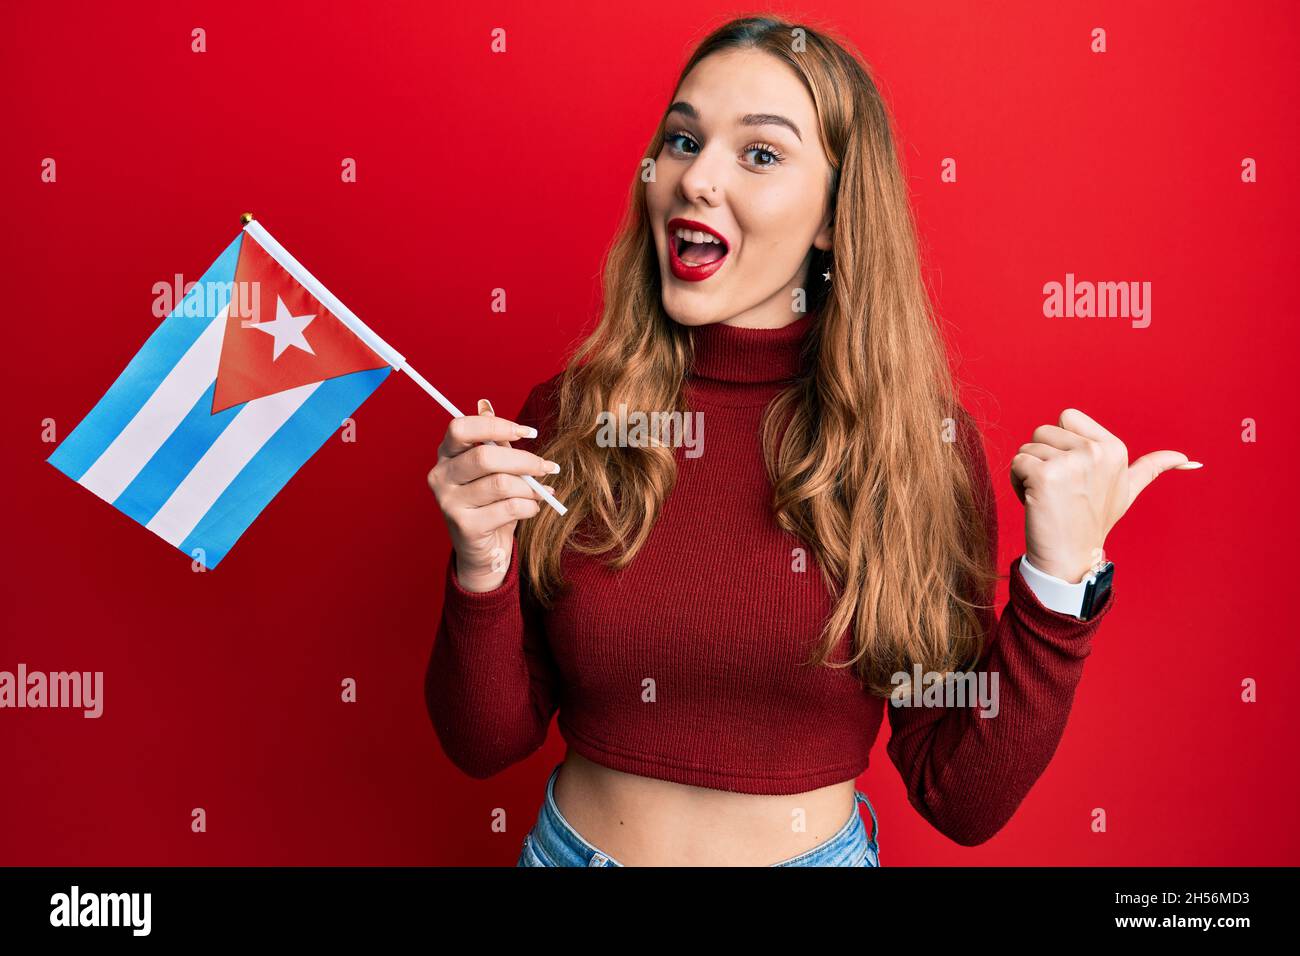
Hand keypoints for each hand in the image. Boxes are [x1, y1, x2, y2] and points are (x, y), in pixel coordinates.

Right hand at [427, 399, 559, 592]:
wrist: (485, 550)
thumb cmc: (491, 503)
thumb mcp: (493, 469)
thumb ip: (492, 440)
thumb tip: (485, 403)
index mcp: (446, 455)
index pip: (462, 428)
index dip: (497, 426)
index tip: (529, 432)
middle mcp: (440, 476)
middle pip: (485, 456)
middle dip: (524, 460)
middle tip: (547, 467)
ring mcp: (449, 502)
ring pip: (500, 483)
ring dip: (530, 488)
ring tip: (541, 492)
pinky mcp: (464, 526)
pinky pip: (508, 508)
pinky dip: (529, 507)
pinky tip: (532, 508)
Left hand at [1010, 408, 1199, 582]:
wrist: (1071, 556)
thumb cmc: (1094, 520)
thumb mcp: (1127, 490)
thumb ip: (1151, 468)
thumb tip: (1188, 460)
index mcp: (1114, 448)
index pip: (1067, 416)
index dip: (1062, 443)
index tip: (1075, 474)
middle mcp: (1096, 452)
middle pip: (1043, 430)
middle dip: (1043, 457)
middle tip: (1059, 489)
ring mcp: (1072, 463)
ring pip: (1028, 447)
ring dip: (1029, 472)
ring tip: (1049, 497)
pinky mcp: (1046, 476)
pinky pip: (1017, 463)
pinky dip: (1018, 482)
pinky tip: (1035, 502)